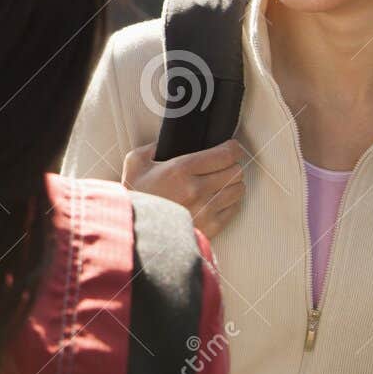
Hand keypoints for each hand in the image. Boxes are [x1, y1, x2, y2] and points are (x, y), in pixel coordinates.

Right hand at [122, 138, 246, 240]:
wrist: (136, 231)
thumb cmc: (136, 198)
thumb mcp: (134, 164)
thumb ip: (150, 148)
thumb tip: (163, 142)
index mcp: (180, 170)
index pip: (224, 155)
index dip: (233, 148)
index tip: (232, 147)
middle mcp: (196, 189)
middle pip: (235, 171)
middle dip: (232, 165)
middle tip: (225, 164)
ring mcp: (205, 209)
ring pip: (238, 190)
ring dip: (234, 183)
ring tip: (224, 182)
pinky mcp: (210, 227)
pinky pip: (234, 208)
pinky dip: (232, 201)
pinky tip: (221, 198)